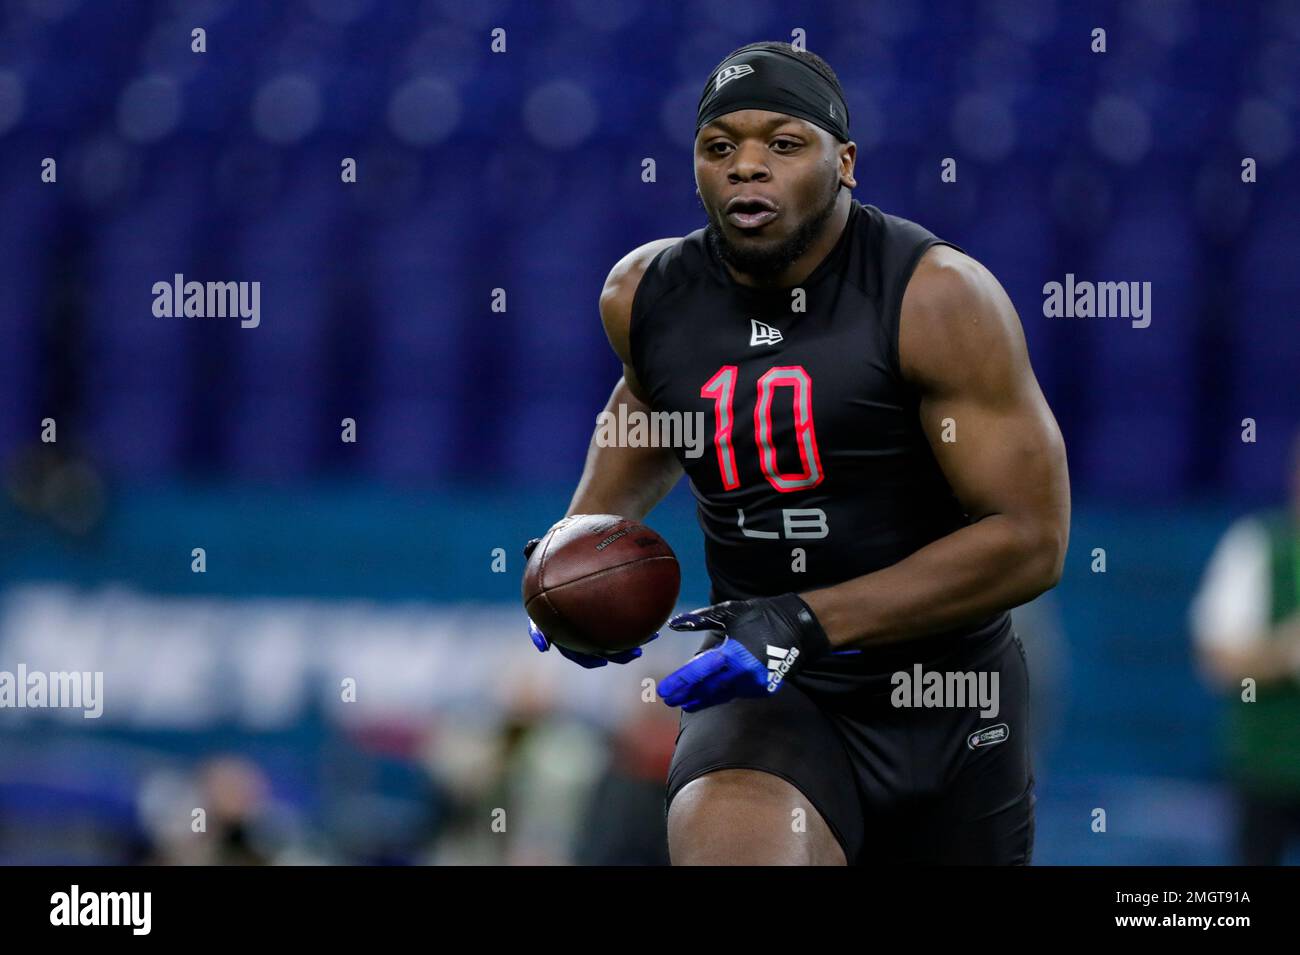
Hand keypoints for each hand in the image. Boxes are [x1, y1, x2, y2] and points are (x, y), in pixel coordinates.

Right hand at [523, 535, 656, 667]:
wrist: (589, 539)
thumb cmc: (570, 541)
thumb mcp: (555, 540)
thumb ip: (542, 547)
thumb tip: (528, 546)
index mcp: (550, 608)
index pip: (539, 624)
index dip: (540, 635)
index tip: (543, 644)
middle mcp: (569, 622)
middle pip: (575, 646)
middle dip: (590, 656)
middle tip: (604, 658)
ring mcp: (592, 623)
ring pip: (604, 645)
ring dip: (619, 653)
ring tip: (637, 651)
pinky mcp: (613, 619)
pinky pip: (624, 631)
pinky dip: (637, 634)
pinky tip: (654, 633)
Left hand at [657, 593, 830, 710]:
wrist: (799, 627)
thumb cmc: (761, 616)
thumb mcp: (729, 613)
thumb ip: (701, 619)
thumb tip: (675, 623)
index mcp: (732, 654)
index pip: (699, 673)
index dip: (680, 683)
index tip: (664, 691)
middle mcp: (742, 674)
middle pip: (707, 690)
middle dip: (687, 695)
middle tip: (668, 699)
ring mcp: (754, 684)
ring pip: (721, 695)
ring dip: (702, 699)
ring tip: (686, 702)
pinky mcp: (763, 688)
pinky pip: (736, 693)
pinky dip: (721, 695)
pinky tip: (709, 696)